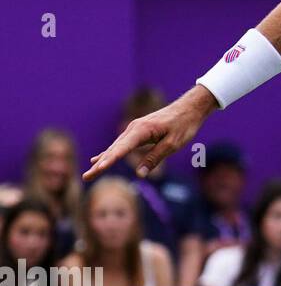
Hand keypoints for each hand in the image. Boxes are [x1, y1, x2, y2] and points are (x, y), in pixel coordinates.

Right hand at [83, 86, 217, 182]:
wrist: (190, 107)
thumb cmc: (184, 125)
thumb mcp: (173, 144)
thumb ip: (155, 157)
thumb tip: (139, 174)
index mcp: (141, 130)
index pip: (121, 149)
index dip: (109, 161)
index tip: (98, 170)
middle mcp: (134, 128)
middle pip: (114, 149)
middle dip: (99, 164)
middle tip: (86, 178)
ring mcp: (135, 129)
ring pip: (115, 148)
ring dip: (102, 161)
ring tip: (89, 173)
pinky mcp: (138, 131)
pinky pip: (121, 145)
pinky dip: (110, 153)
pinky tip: (99, 160)